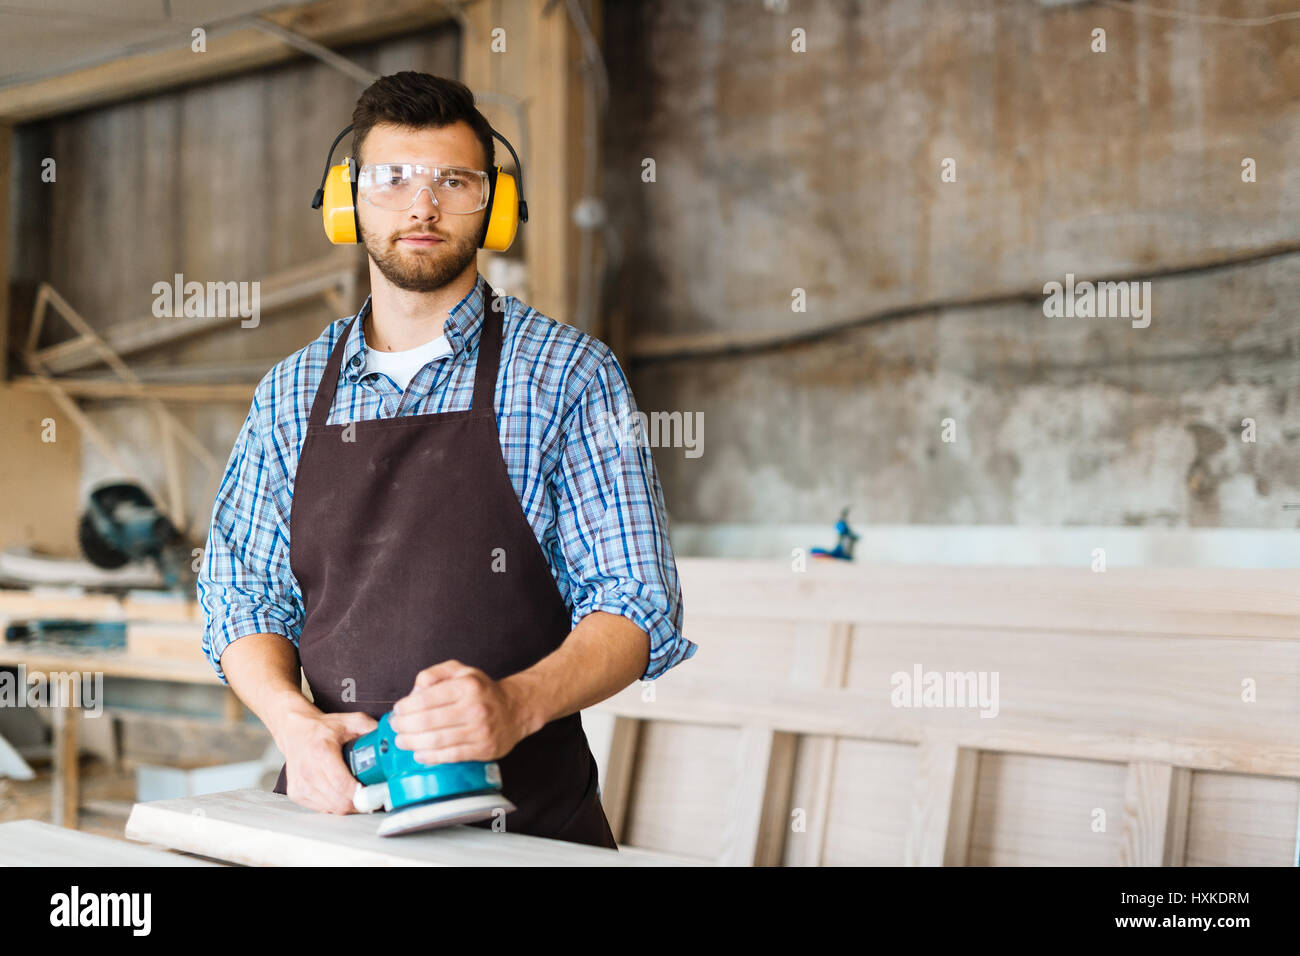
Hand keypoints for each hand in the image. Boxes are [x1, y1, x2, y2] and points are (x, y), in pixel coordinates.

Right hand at [276, 709, 377, 813]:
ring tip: (357, 794)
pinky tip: (340, 793)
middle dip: (359, 802)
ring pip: (331, 808)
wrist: (294, 731)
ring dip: (347, 805)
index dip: (362, 796)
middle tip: (372, 796)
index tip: (375, 795)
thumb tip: (391, 740)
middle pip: (339, 801)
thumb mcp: (350, 721)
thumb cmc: (321, 728)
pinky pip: (321, 808)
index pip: (343, 786)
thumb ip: (371, 728)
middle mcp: (308, 771)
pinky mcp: (296, 793)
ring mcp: (300, 784)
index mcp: (322, 753)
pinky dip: (334, 805)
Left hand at [391, 660, 537, 764]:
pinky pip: (450, 756)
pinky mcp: (483, 749)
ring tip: (402, 741)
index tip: (398, 710)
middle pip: (428, 722)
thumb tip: (414, 692)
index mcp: (467, 685)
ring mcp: (480, 730)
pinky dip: (431, 757)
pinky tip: (419, 753)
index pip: (427, 698)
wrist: (515, 709)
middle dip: (405, 726)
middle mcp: (475, 707)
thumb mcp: (460, 671)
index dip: (406, 707)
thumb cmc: (482, 691)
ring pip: (437, 741)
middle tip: (396, 727)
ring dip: (413, 743)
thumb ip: (433, 674)